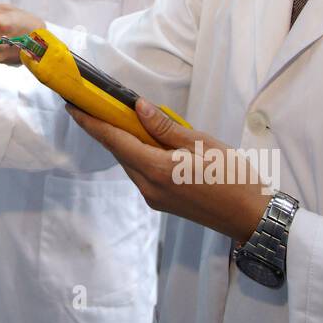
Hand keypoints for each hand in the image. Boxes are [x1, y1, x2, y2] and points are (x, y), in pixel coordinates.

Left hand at [66, 99, 270, 241]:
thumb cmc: (233, 177)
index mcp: (156, 169)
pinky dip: (139, 155)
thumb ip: (166, 128)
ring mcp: (154, 197)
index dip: (91, 123)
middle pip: (120, 152)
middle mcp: (148, 186)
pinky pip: (142, 173)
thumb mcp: (202, 144)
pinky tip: (147, 141)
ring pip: (130, 163)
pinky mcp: (162, 203)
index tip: (72, 106)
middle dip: (106, 128)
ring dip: (124, 142)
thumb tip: (139, 108)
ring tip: (123, 118)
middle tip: (96, 104)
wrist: (251, 217)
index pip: (114, 141)